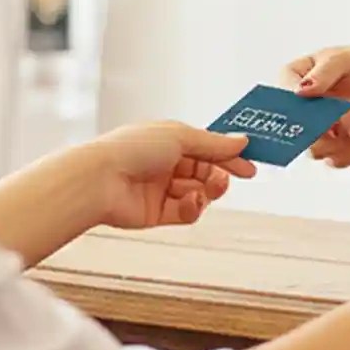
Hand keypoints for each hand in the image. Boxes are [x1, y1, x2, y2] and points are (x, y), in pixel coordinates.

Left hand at [90, 121, 256, 228]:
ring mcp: (161, 189)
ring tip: (210, 188)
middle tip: (231, 177)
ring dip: (209, 191)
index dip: (229, 156)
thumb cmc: (131, 149)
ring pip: (199, 193)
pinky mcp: (156, 214)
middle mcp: (165, 164)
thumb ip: (214, 144)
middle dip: (220, 174)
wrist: (100, 180)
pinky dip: (192, 207)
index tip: (249, 164)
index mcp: (169, 140)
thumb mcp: (180, 136)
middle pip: (205, 172)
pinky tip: (189, 201)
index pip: (207, 148)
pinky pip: (185, 213)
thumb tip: (241, 141)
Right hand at [279, 45, 349, 168]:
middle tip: (337, 125)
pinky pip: (337, 159)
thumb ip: (323, 73)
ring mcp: (313, 131)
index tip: (315, 110)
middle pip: (294, 130)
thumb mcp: (344, 59)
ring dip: (340, 141)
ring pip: (315, 150)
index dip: (295, 108)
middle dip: (319, 130)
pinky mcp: (331, 149)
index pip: (282, 98)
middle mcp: (298, 110)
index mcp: (292, 80)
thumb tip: (301, 90)